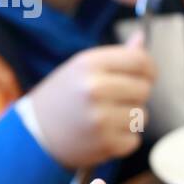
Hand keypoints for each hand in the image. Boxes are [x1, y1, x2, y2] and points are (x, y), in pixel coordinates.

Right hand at [24, 32, 154, 167]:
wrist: (34, 135)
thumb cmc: (60, 98)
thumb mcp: (80, 69)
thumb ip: (114, 57)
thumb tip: (141, 40)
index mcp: (89, 64)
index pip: (140, 60)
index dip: (149, 69)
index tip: (146, 76)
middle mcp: (94, 88)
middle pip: (144, 89)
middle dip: (136, 95)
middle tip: (116, 100)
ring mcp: (100, 117)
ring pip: (142, 116)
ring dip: (130, 118)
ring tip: (106, 118)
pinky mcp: (104, 143)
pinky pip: (134, 139)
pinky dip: (123, 139)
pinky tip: (103, 135)